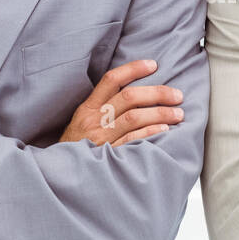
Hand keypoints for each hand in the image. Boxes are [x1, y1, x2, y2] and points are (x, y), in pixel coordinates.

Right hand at [60, 58, 184, 146]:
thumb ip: (103, 107)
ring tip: (178, 114)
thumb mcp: (82, 122)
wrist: (60, 174)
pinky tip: (165, 130)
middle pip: (129, 97)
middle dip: (157, 93)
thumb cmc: (76, 147)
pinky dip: (151, 133)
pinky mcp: (108, 156)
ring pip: (134, 118)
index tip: (154, 65)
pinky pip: (133, 140)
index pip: (111, 80)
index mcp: (88, 108)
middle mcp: (94, 120)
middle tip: (177, 95)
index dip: (133, 69)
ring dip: (160, 113)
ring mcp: (101, 138)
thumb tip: (137, 94)